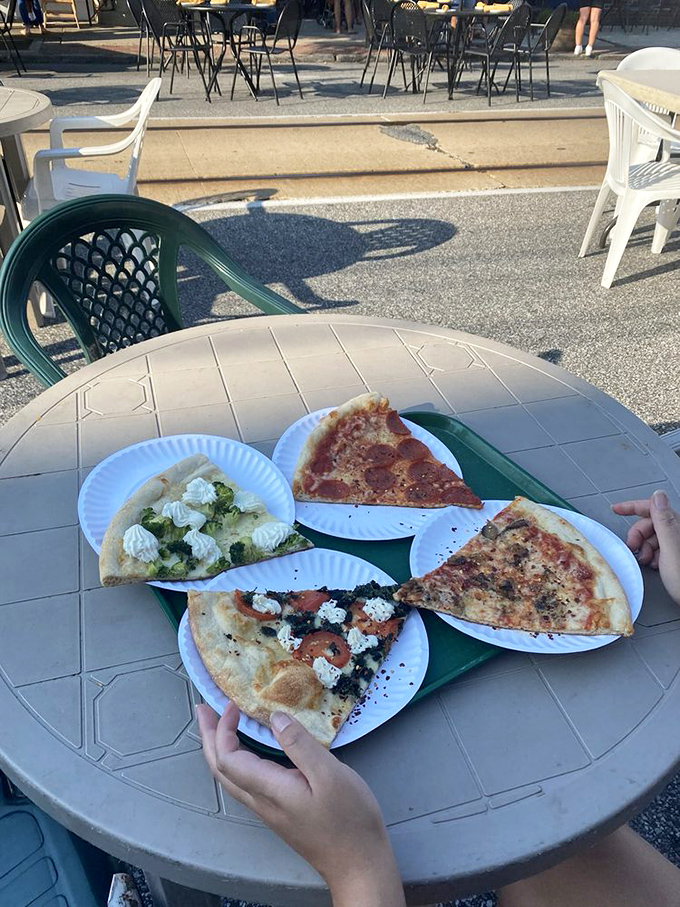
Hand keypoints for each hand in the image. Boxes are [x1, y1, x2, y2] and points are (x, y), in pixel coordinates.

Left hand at [197, 703, 405, 906]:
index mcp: (269, 790)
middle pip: (221, 769)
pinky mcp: (279, 812)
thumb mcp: (330, 775)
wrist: (358, 864)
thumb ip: (300, 745)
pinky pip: (245, 782)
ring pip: (230, 778)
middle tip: (203, 709)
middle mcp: (261, 801)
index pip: (228, 759)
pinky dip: (236, 760)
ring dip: (219, 749)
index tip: (231, 704)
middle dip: (209, 737)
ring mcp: (269, 809)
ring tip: (219, 725)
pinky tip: (248, 751)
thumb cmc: (348, 819)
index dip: (222, 730)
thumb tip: (274, 718)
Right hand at [612, 490, 679, 604]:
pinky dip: (651, 555)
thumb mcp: (671, 549)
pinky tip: (654, 565)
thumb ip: (664, 521)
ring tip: (647, 561)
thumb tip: (657, 496)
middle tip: (634, 548)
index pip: (653, 507)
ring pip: (652, 537)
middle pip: (650, 523)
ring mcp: (678, 543)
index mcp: (679, 525)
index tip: (617, 509)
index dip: (633, 507)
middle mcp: (679, 531)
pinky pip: (657, 548)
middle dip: (638, 535)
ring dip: (644, 548)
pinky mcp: (676, 554)